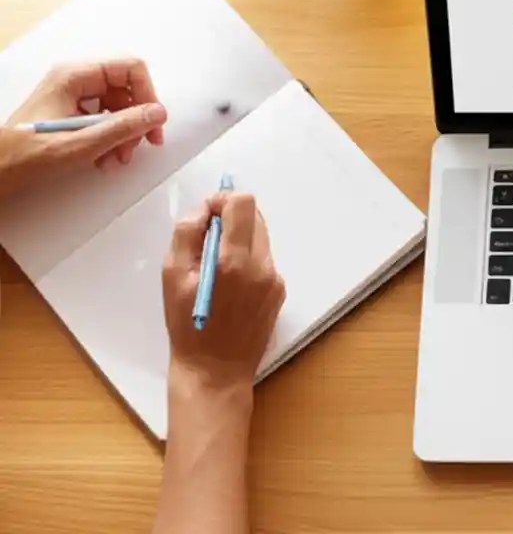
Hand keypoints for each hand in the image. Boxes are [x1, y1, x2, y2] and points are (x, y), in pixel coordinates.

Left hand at [0, 59, 166, 196]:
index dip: (146, 94)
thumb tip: (157, 113)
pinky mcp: (71, 112)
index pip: (129, 68)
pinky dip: (111, 139)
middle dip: (136, 120)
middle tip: (140, 145)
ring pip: (117, 108)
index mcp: (74, 76)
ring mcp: (72, 96)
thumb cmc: (28, 154)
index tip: (152, 121)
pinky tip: (105, 158)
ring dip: (124, 135)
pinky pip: (104, 119)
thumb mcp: (83, 142)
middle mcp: (75, 80)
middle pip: (126, 90)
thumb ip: (124, 127)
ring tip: (117, 158)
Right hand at [163, 192, 285, 394]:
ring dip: (238, 240)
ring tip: (215, 267)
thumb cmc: (188, 326)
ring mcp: (275, 279)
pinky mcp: (279, 290)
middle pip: (255, 217)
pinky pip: (264, 259)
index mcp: (234, 262)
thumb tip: (204, 210)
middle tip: (206, 241)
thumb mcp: (173, 276)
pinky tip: (229, 284)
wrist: (216, 370)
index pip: (243, 204)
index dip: (222, 201)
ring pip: (260, 237)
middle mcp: (262, 266)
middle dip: (230, 220)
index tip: (206, 216)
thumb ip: (187, 234)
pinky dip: (247, 259)